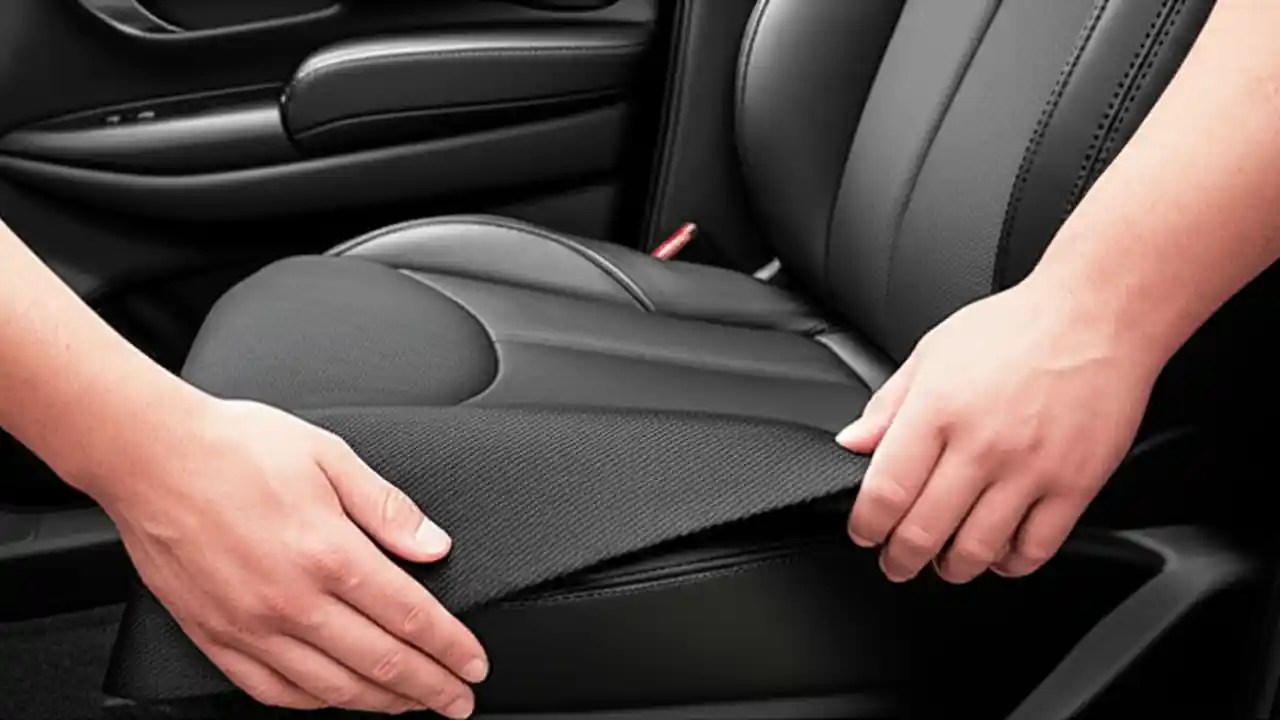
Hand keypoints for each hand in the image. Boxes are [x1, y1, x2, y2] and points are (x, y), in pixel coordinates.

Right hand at [85, 399, 486, 716]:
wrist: (149, 456)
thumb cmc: (235, 447)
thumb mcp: (330, 456)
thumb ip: (388, 508)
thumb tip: (434, 545)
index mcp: (329, 553)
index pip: (411, 617)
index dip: (451, 647)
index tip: (474, 664)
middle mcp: (292, 600)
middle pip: (381, 662)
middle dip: (431, 687)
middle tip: (460, 701)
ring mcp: (250, 626)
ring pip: (332, 687)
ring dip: (382, 703)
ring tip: (413, 706)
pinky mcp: (215, 637)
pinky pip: (273, 691)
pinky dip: (315, 703)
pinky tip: (337, 699)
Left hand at [837, 278, 1162, 583]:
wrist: (1096, 317)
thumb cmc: (1015, 328)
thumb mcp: (933, 351)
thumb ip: (889, 404)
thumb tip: (852, 442)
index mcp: (937, 410)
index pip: (886, 491)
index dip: (867, 527)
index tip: (865, 534)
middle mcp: (981, 444)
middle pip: (924, 531)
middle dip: (900, 559)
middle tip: (896, 563)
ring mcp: (1030, 469)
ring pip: (977, 550)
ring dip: (951, 568)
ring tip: (944, 562)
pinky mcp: (1075, 484)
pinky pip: (1035, 548)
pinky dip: (1009, 563)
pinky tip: (999, 554)